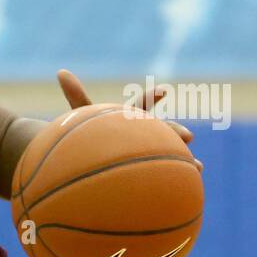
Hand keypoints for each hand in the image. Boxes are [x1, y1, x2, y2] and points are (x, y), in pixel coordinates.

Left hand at [56, 68, 202, 171]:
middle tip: (187, 136)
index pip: (143, 105)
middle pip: (163, 130)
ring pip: (170, 154)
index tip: (164, 90)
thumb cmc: (92, 131)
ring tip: (196, 166)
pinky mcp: (153, 168)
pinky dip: (179, 178)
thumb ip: (75, 95)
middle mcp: (147, 131)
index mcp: (132, 117)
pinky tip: (189, 185)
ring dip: (184, 159)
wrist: (98, 152)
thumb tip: (60, 71)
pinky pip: (167, 174)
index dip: (152, 97)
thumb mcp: (84, 114)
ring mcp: (153, 149)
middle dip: (175, 132)